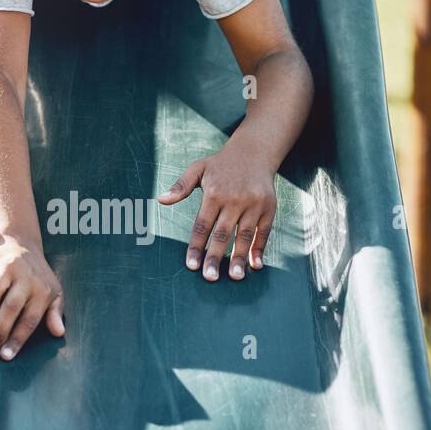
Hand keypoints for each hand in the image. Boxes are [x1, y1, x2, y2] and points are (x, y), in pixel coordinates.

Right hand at [0, 237, 64, 359]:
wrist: (20, 243)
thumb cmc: (38, 276)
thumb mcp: (54, 292)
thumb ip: (55, 313)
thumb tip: (59, 332)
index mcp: (44, 290)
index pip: (30, 319)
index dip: (17, 340)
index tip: (7, 355)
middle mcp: (27, 278)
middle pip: (11, 308)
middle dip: (1, 331)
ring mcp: (9, 269)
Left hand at [157, 147, 275, 279]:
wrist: (254, 151)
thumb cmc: (221, 164)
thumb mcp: (198, 168)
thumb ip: (181, 186)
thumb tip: (161, 199)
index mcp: (214, 193)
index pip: (202, 225)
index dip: (196, 246)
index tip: (191, 265)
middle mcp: (235, 200)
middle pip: (223, 234)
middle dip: (215, 257)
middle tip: (210, 277)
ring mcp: (254, 204)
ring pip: (244, 235)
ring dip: (239, 257)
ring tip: (235, 277)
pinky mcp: (269, 208)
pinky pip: (263, 232)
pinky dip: (259, 248)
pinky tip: (254, 264)